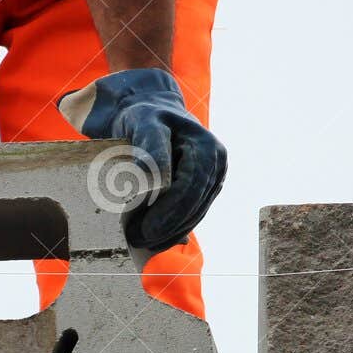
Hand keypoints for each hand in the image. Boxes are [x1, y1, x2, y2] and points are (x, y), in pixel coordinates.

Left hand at [58, 68, 225, 252]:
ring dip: (169, 233)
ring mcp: (213, 178)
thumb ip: (152, 146)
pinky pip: (192, 213)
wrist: (152, 111)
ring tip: (141, 242)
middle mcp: (216, 164)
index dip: (169, 213)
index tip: (146, 230)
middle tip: (136, 241)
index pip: (190, 188)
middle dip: (167, 228)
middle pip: (194, 206)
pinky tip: (154, 238)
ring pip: (194, 214)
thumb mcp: (144, 123)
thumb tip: (156, 175)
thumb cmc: (146, 116)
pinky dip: (174, 228)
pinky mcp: (204, 188)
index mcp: (207, 148)